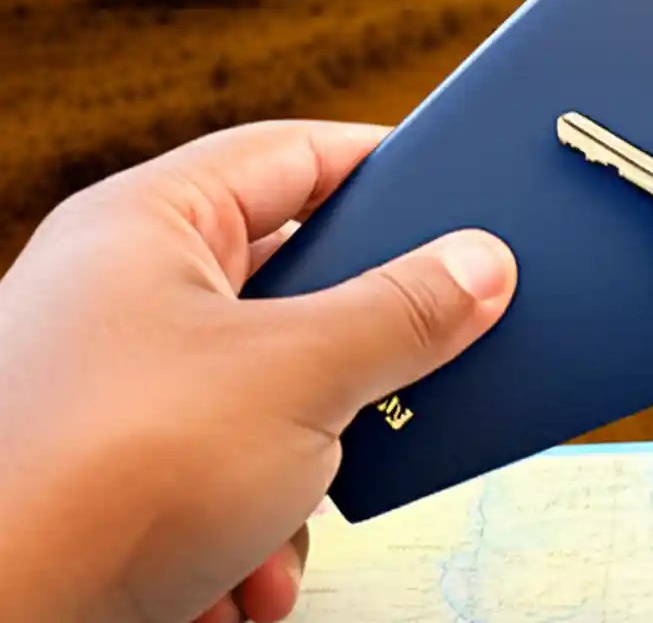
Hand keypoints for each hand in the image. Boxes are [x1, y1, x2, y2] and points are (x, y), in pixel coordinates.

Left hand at [0, 121, 517, 621]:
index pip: (294, 154)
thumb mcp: (296, 376)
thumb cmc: (102, 476)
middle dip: (360, 345)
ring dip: (312, 461)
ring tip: (310, 494)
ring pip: (273, 392)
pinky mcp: (129, 472)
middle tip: (428, 349)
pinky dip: (260, 524)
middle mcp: (129, 295)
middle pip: (294, 282)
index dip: (383, 166)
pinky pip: (234, 470)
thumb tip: (480, 267)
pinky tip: (247, 569)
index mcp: (150, 226)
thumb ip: (402, 313)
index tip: (457, 193)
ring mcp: (127, 387)